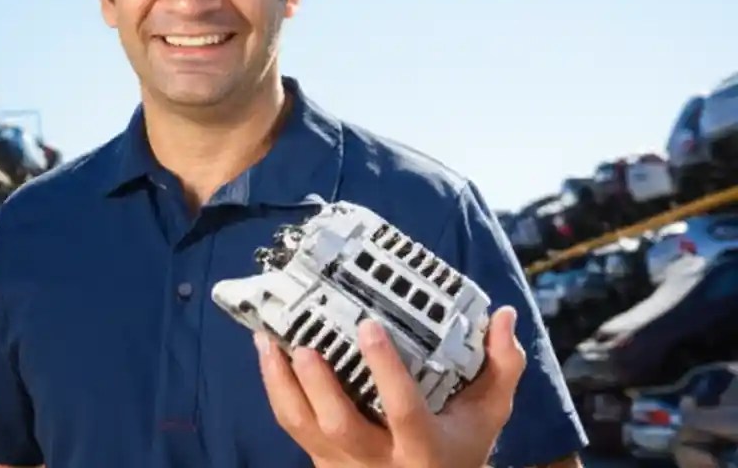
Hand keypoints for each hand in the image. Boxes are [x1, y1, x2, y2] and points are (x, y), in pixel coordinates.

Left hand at [254, 306, 525, 467]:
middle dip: (318, 385)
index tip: (370, 326)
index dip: (386, 370)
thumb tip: (503, 316)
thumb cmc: (460, 447)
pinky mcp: (321, 461)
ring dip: (282, 384)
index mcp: (424, 448)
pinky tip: (268, 356)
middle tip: (303, 344)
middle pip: (339, 425)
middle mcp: (379, 461)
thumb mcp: (488, 414)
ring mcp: (344, 464)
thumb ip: (501, 367)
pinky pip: (293, 427)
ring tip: (267, 341)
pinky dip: (277, 390)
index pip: (404, 410)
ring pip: (304, 427)